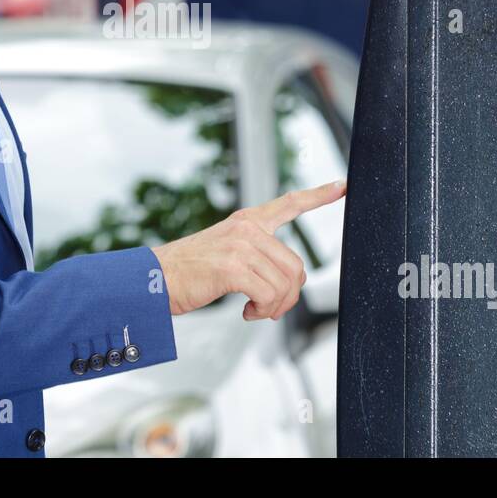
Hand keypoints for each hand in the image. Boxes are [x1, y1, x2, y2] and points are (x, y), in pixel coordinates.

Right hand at [150, 180, 346, 320]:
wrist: (154, 279)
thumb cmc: (189, 272)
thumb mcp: (226, 251)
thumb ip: (256, 257)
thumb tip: (288, 283)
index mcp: (247, 221)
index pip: (290, 203)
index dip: (319, 195)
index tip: (342, 186)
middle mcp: (247, 229)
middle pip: (296, 266)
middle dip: (289, 296)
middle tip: (268, 308)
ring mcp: (240, 246)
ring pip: (286, 284)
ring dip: (275, 307)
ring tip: (255, 310)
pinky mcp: (233, 267)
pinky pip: (269, 296)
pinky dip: (263, 311)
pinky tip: (246, 311)